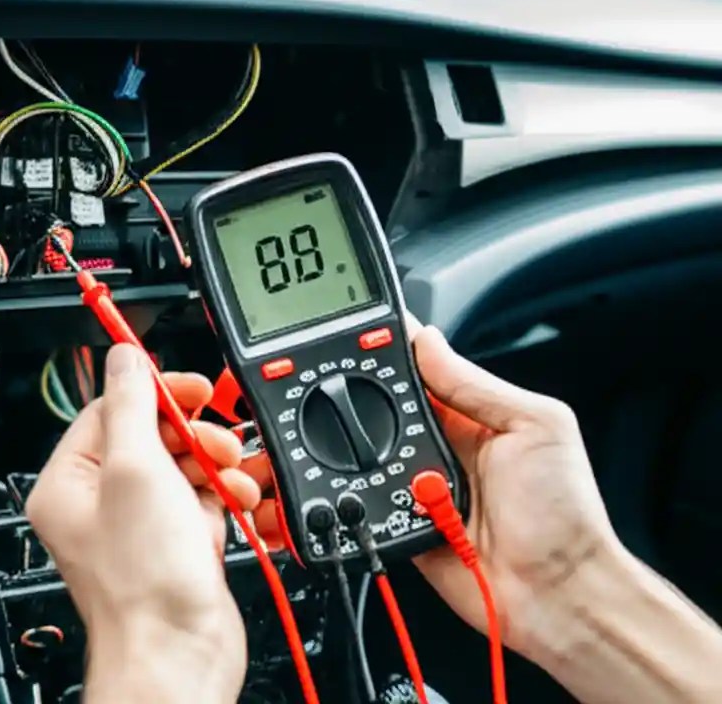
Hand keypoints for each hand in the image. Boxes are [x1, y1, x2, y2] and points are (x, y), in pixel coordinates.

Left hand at [27, 344, 259, 703]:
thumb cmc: (144, 582)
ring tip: (233, 478)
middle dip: (194, 436)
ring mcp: (140, 529)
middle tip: (219, 440)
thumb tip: (125, 356)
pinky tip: (242, 502)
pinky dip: (226, 498)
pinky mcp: (177, 549)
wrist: (179, 654)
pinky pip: (202, 504)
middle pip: (152, 438)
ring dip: (216, 466)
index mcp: (70, 482)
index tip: (191, 388)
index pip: (109, 411)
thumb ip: (133, 405)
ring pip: (183, 470)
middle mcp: (100, 505)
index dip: (154, 394)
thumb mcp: (137, 469)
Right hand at [251, 324, 621, 659]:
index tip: (363, 334)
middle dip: (370, 404)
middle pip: (384, 411)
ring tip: (407, 468)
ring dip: (369, 456)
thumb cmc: (564, 515)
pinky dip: (363, 497)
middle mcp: (442, 448)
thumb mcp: (536, 426)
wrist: (556, 593)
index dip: (392, 350)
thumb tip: (428, 342)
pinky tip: (388, 496)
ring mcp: (419, 487)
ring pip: (366, 456)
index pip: (421, 370)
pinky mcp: (400, 524)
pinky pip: (364, 503)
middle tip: (365, 400)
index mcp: (473, 416)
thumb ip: (477, 386)